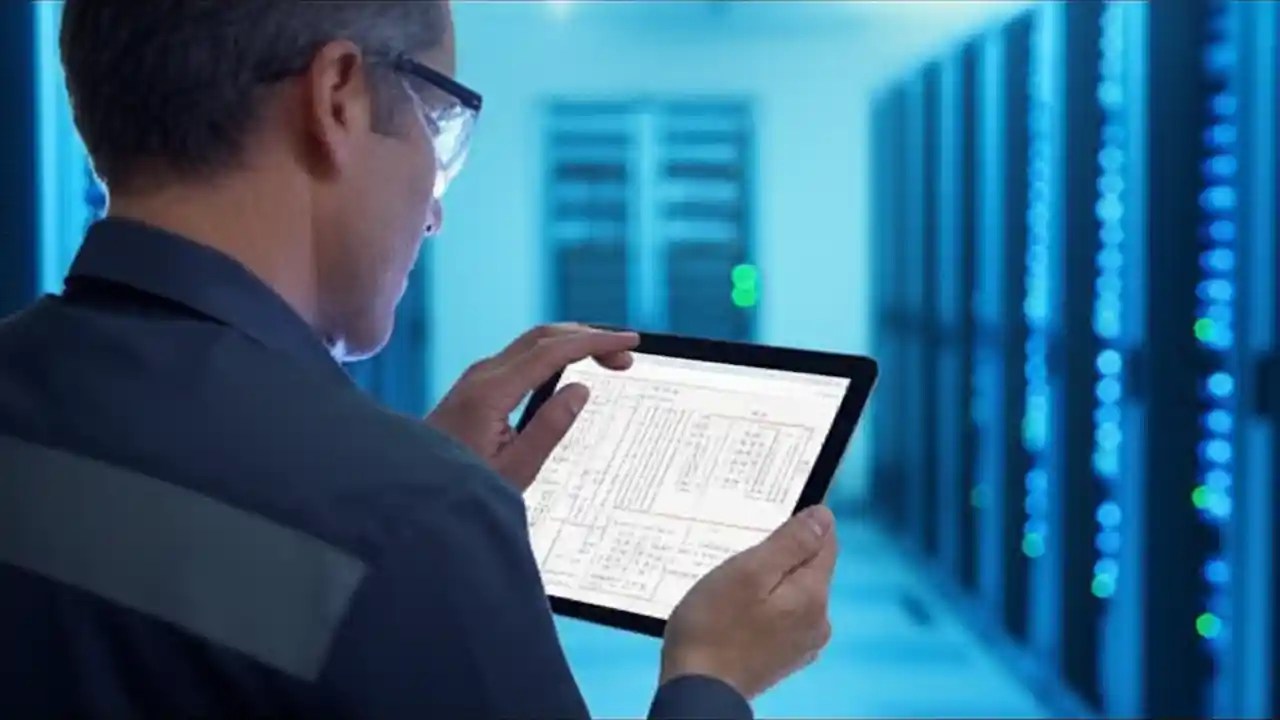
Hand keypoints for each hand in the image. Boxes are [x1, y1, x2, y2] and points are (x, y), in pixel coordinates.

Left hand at [425, 323, 638, 488]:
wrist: (412, 494)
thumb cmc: (461, 490)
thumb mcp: (516, 470)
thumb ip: (550, 427)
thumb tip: (580, 389)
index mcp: (491, 392)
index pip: (552, 351)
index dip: (595, 342)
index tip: (628, 344)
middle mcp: (481, 376)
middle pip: (543, 336)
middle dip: (589, 338)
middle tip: (625, 355)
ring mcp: (476, 379)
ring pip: (531, 343)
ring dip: (572, 344)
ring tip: (607, 361)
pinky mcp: (475, 387)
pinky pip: (520, 357)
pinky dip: (553, 354)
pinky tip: (570, 367)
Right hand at [659, 505, 837, 700]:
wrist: (696, 691)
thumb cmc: (715, 625)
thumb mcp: (748, 572)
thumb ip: (790, 543)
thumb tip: (824, 516)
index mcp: (813, 597)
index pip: (826, 542)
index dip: (801, 524)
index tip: (766, 525)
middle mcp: (818, 622)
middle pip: (808, 570)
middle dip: (780, 558)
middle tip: (739, 559)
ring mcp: (802, 645)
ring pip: (792, 594)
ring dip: (770, 584)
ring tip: (732, 587)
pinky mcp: (783, 659)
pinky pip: (781, 618)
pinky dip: (764, 608)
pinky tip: (736, 612)